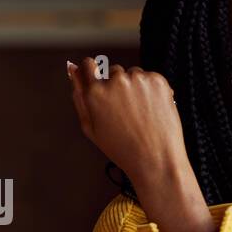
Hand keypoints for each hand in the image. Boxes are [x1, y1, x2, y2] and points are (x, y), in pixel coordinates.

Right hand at [67, 58, 212, 231]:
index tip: (101, 89)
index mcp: (94, 94)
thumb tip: (72, 68)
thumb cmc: (123, 152)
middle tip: (128, 120)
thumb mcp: (92, 130)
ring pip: (134, 76)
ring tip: (144, 121)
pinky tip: (157, 116)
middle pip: (113, 73)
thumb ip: (79, 96)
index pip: (88, 67)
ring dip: (138, 91)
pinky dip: (155, 93)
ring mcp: (139, 82)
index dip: (95, 78)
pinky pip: (152, 79)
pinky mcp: (160, 82)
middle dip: (119, 90)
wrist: (159, 165)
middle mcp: (115, 83)